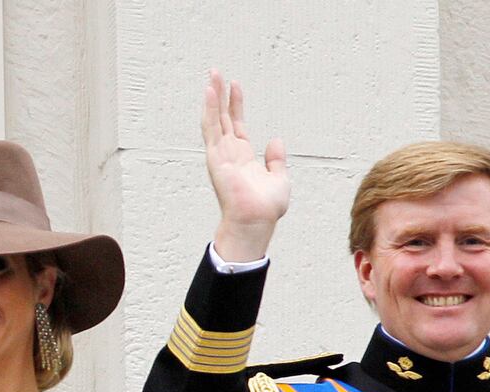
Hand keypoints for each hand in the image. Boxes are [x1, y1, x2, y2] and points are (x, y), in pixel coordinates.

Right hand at [201, 70, 289, 261]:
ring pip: (214, 119)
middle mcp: (229, 153)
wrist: (256, 221)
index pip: (236, 124)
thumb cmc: (266, 208)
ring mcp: (220, 154)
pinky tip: (209, 93)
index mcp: (242, 157)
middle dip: (219, 95)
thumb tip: (275, 141)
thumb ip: (276, 160)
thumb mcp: (279, 178)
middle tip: (216, 72)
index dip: (235, 105)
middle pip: (221, 117)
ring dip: (212, 97)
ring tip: (212, 75)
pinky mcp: (216, 157)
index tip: (235, 86)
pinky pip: (211, 128)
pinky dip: (209, 110)